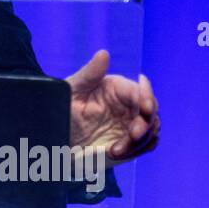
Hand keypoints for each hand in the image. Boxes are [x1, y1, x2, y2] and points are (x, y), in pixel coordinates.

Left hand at [65, 49, 159, 163]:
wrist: (57, 135)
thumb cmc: (62, 106)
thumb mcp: (72, 90)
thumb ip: (89, 73)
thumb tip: (104, 53)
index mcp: (117, 88)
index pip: (140, 91)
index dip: (148, 98)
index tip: (146, 108)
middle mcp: (128, 104)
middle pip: (151, 113)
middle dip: (146, 125)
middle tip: (132, 135)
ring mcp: (131, 123)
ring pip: (150, 132)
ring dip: (138, 143)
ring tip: (115, 151)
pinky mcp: (130, 141)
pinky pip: (144, 146)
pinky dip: (136, 151)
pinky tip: (117, 153)